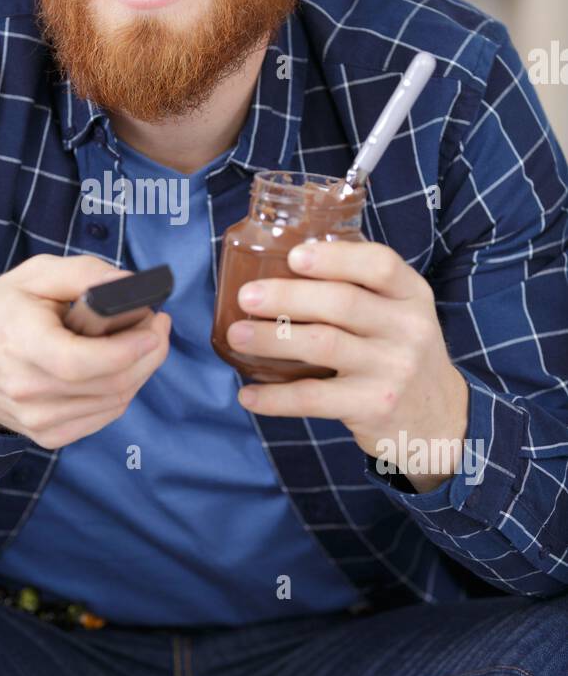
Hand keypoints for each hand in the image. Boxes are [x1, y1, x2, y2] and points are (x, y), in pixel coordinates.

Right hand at [0, 253, 170, 448]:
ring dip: (141, 370)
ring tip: (141, 341)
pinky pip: (104, 416)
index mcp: (19, 343)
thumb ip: (83, 274)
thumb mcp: (33, 276)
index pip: (81, 361)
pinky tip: (119, 367)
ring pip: (115, 401)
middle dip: (149, 353)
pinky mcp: (49, 435)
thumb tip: (130, 285)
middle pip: (110, 383)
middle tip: (158, 325)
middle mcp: (28, 390)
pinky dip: (122, 390)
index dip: (128, 347)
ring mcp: (39, 420)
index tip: (154, 322)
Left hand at [225, 239, 468, 491]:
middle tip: (246, 296)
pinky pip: (314, 398)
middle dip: (287, 296)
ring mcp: (393, 369)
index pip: (379, 264)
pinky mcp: (374, 406)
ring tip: (236, 335)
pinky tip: (247, 395)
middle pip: (342, 302)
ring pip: (323, 345)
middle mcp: (408, 328)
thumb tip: (286, 256)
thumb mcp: (399, 313)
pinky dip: (275, 398)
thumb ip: (361, 286)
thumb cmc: (400, 352)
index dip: (334, 257)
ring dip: (272, 339)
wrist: (438, 419)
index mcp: (411, 294)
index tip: (293, 255)